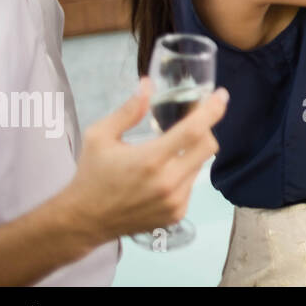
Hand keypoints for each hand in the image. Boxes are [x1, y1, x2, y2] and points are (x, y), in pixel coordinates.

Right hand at [58, 78, 227, 242]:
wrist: (84, 221)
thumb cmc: (91, 175)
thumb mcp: (100, 136)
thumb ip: (128, 110)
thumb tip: (148, 84)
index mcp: (150, 160)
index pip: (194, 130)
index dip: (212, 110)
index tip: (221, 95)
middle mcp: (168, 183)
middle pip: (208, 146)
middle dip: (205, 129)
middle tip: (192, 122)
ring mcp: (175, 202)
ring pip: (201, 165)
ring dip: (192, 152)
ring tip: (169, 151)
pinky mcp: (177, 214)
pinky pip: (192, 184)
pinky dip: (185, 172)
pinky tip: (163, 174)